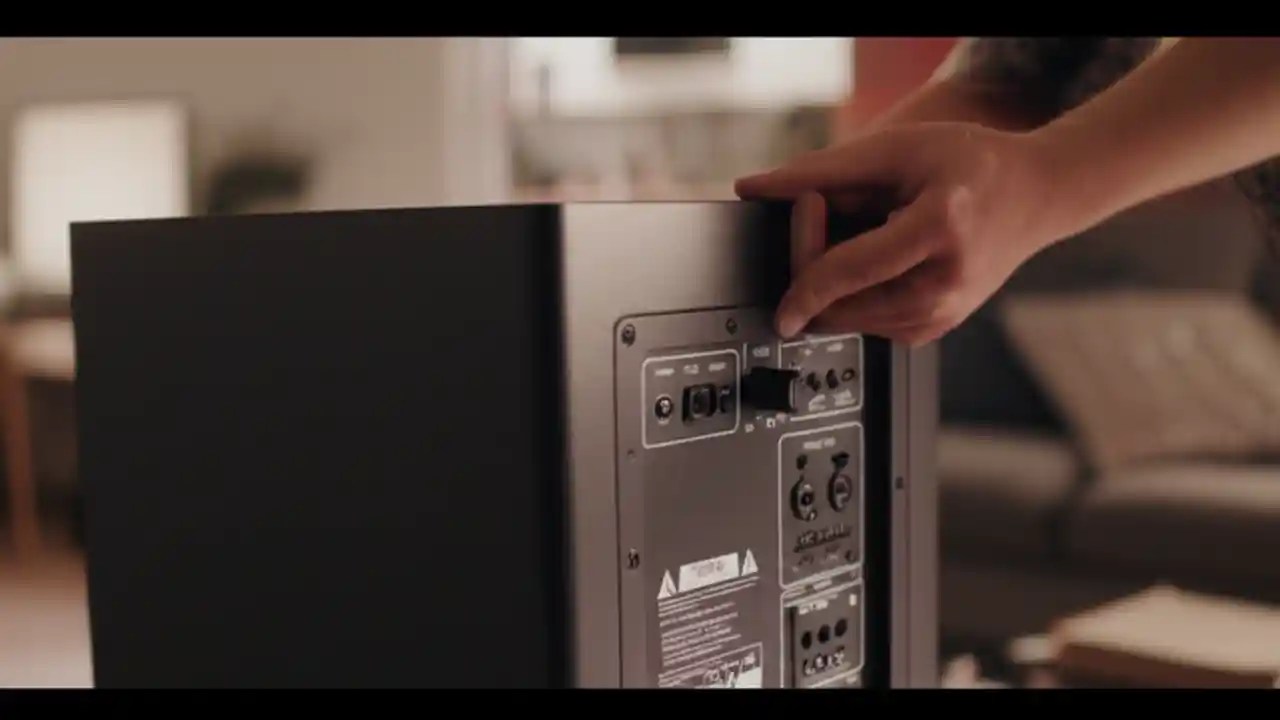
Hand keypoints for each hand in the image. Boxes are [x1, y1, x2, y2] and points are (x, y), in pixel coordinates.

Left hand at [736, 122, 1062, 345]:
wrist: (1035, 197)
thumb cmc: (974, 167)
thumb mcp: (899, 149)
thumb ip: (822, 171)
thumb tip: (753, 188)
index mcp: (939, 234)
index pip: (848, 273)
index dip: (799, 272)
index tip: (776, 253)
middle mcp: (941, 288)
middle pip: (836, 304)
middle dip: (808, 264)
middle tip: (818, 208)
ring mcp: (937, 317)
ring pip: (842, 320)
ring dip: (827, 282)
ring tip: (853, 228)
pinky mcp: (928, 331)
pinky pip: (862, 322)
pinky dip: (849, 294)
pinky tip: (871, 256)